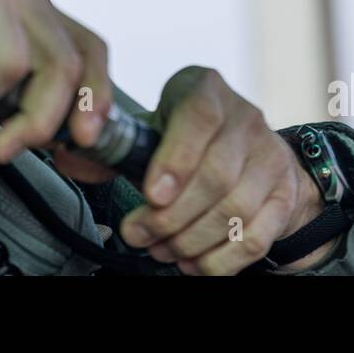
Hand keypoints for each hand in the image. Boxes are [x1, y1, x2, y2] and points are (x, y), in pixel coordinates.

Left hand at [56, 66, 331, 274]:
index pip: (199, 118)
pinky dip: (221, 259)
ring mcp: (270, 155)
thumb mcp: (152, 123)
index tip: (150, 195)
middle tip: (139, 235)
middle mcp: (245, 117)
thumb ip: (113, 142)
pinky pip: (257, 236)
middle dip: (172, 216)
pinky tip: (193, 264)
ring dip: (191, 241)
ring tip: (162, 251)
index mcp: (206, 89)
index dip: (175, 160)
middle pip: (216, 175)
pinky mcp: (284, 193)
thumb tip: (69, 155)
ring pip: (236, 209)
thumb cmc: (184, 132)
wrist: (245, 143)